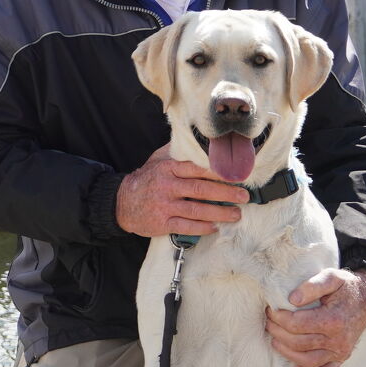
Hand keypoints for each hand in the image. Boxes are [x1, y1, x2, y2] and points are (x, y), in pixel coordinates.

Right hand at [115, 144, 248, 237]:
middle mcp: (167, 186)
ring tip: (236, 214)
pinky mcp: (162, 223)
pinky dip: (202, 228)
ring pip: (197, 210)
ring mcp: (164, 206)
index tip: (235, 176)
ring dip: (219, 213)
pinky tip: (215, 227)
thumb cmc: (145, 179)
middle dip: (226, 193)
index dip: (218, 173)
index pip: (197, 169)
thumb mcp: (158, 159)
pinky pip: (186, 226)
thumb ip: (178, 151)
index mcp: (168, 169)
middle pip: (201, 190)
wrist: (121, 202)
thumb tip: (198, 138)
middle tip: (244, 196)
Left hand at [264, 268, 365, 366]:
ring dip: (286, 352)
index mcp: (333, 319)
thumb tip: (292, 299)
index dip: (279, 318)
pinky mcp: (342, 358)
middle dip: (278, 332)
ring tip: (274, 339)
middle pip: (298, 343)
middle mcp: (338, 339)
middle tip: (269, 321)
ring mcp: (340, 351)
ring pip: (308, 360)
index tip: (271, 309)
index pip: (296, 324)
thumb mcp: (331, 277)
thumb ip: (312, 285)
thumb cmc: (345, 287)